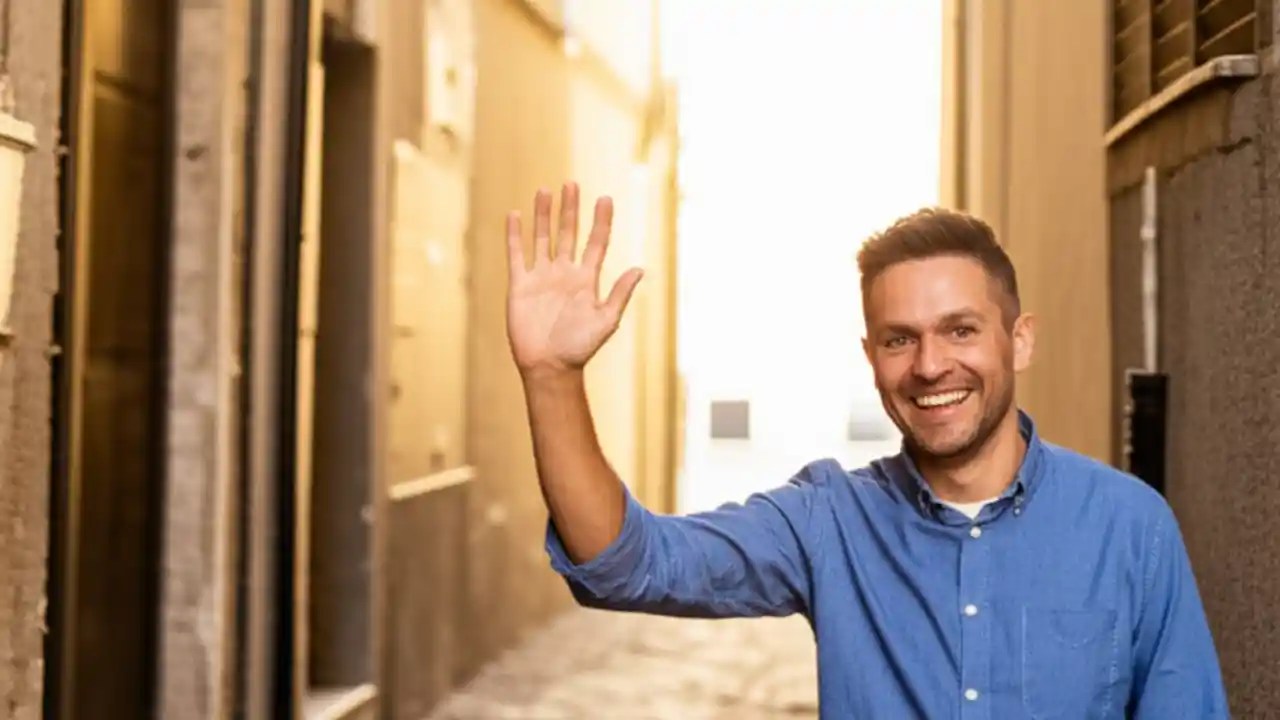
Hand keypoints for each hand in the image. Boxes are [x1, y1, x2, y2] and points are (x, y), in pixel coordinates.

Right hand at [506, 182, 643, 376]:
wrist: (549, 366)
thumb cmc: (580, 348)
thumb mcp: (606, 321)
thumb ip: (619, 294)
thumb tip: (640, 269)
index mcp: (586, 279)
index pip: (596, 242)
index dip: (601, 221)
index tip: (605, 198)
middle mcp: (564, 273)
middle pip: (568, 233)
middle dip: (570, 209)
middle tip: (572, 184)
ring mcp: (541, 277)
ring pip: (542, 238)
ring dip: (543, 215)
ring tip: (545, 191)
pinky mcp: (520, 285)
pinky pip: (516, 255)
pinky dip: (515, 235)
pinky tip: (515, 215)